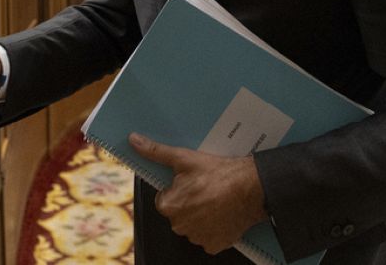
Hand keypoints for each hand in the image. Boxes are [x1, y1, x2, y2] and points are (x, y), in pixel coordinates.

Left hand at [129, 134, 265, 254]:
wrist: (250, 189)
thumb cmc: (217, 174)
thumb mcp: (183, 158)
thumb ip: (156, 152)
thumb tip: (135, 141)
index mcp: (169, 206)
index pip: (164, 199)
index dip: (177, 189)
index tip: (190, 183)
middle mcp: (180, 226)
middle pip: (178, 213)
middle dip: (187, 203)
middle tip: (203, 190)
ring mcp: (198, 238)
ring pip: (192, 225)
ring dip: (200, 216)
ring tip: (214, 200)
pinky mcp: (214, 245)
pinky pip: (208, 237)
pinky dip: (213, 228)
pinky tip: (221, 214)